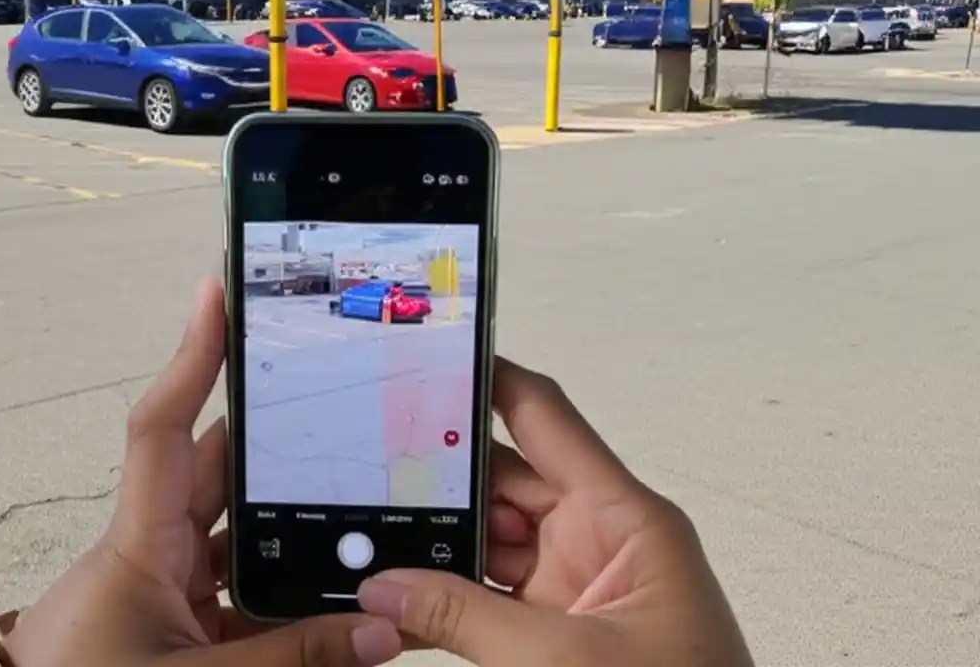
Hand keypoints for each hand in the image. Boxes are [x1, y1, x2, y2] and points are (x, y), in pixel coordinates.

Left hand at [3, 279, 401, 666]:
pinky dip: (282, 595)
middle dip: (282, 449)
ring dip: (292, 531)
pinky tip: (331, 602)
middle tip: (346, 412)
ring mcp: (163, 596)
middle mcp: (149, 558)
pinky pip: (236, 595)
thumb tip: (383, 629)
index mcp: (136, 548)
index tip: (218, 294)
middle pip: (221, 478)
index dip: (191, 356)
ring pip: (238, 540)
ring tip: (360, 512)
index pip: (162, 428)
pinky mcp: (176, 632)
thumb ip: (294, 660)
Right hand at [356, 357, 754, 666]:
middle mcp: (597, 540)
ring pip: (486, 542)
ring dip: (432, 542)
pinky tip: (398, 596)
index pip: (545, 419)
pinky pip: (484, 597)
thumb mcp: (563, 662)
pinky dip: (442, 596)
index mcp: (625, 518)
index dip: (489, 381)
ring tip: (369, 533)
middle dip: (439, 475)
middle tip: (372, 461)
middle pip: (503, 480)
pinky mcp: (551, 635)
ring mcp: (571, 589)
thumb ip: (464, 619)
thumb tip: (385, 587)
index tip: (432, 358)